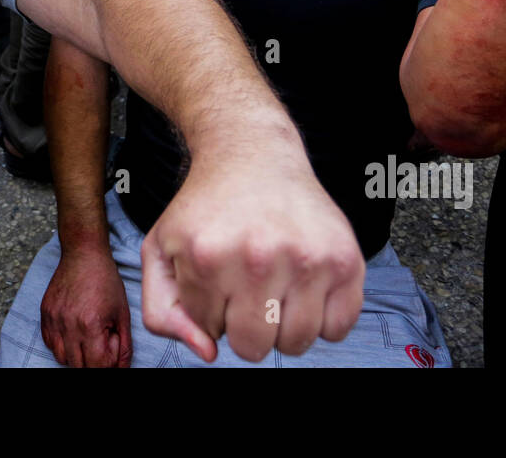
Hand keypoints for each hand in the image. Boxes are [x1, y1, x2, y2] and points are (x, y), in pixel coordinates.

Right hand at [40, 244, 131, 366]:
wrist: (84, 254)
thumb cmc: (106, 280)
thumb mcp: (122, 313)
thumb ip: (124, 344)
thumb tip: (122, 368)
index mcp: (90, 325)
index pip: (96, 365)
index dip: (108, 365)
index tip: (112, 353)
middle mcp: (68, 325)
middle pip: (78, 366)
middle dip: (93, 363)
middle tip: (102, 347)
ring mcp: (53, 319)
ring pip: (61, 357)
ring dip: (75, 357)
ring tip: (87, 341)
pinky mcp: (45, 313)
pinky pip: (48, 342)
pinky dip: (60, 345)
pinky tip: (73, 334)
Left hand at [141, 152, 363, 362]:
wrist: (252, 153)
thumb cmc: (206, 208)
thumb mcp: (161, 249)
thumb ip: (162, 312)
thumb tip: (209, 353)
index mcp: (207, 257)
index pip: (211, 331)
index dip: (213, 305)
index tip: (218, 272)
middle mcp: (258, 258)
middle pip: (253, 348)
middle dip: (245, 324)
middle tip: (246, 283)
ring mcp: (306, 259)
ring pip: (296, 344)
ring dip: (284, 324)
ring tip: (275, 283)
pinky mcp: (344, 259)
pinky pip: (338, 329)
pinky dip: (323, 318)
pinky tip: (305, 284)